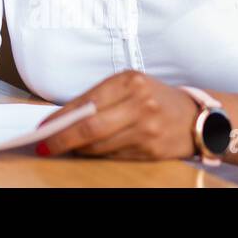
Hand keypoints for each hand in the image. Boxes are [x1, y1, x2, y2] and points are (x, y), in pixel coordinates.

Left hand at [34, 70, 199, 160]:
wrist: (195, 117)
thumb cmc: (154, 98)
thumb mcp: (129, 86)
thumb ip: (99, 98)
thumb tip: (62, 117)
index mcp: (129, 81)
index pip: (86, 102)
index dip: (60, 118)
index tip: (42, 128)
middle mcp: (140, 103)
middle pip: (90, 127)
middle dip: (62, 139)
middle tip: (45, 146)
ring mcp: (147, 128)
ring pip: (100, 145)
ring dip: (78, 149)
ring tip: (66, 146)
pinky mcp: (152, 150)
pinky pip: (115, 155)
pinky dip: (98, 154)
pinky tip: (90, 151)